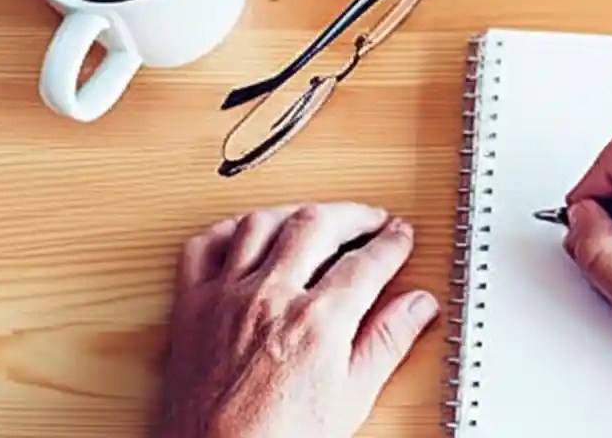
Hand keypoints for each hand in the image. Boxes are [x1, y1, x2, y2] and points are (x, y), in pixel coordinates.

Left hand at [155, 203, 438, 437]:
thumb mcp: (351, 398)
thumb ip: (387, 342)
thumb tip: (419, 307)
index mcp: (316, 321)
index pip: (367, 261)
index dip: (391, 243)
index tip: (400, 236)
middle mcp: (270, 297)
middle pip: (318, 224)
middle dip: (353, 214)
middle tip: (370, 219)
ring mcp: (227, 297)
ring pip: (262, 222)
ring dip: (296, 212)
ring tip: (317, 217)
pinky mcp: (192, 307)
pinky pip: (204, 246)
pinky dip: (229, 230)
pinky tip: (248, 232)